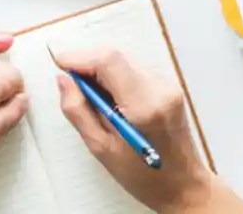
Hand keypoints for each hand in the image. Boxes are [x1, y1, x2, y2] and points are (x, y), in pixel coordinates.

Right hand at [55, 48, 242, 213]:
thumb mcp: (101, 148)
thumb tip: (63, 80)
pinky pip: (134, 71)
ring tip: (94, 101)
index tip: (59, 63)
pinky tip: (113, 102)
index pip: (108, 61)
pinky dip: (117, 79)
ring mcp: (167, 86)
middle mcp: (159, 90)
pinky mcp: (169, 87)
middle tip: (72, 85)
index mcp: (143, 107)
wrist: (183, 185)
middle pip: (115, 57)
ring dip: (102, 73)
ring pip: (124, 62)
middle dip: (87, 64)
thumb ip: (78, 111)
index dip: (79, 57)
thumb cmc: (144, 176)